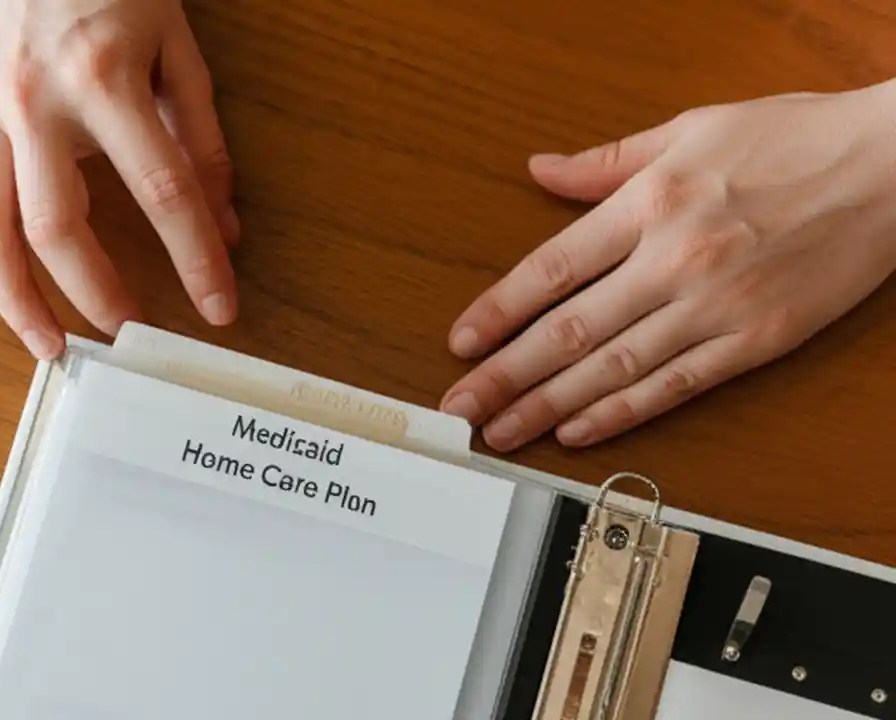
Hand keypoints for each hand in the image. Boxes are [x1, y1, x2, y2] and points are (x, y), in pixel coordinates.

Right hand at [0, 0, 238, 358]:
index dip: (195, 258)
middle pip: (56, 225)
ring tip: (47, 345)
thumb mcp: (177, 51)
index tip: (219, 306)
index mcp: (105, 82)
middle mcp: (34, 102)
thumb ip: (203, 142)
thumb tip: (225, 226)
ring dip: (15, 297)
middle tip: (126, 334)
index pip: (162, 192)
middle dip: (94, 292)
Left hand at [442, 80, 895, 450]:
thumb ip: (606, 162)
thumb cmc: (794, 138)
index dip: (498, 311)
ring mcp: (716, 307)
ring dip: (549, 406)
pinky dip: (623, 414)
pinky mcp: (756, 341)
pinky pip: (676, 387)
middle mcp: (675, 259)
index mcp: (651, 203)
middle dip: (506, 375)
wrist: (895, 165)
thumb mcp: (689, 129)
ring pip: (614, 368)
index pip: (551, 268)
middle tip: (460, 406)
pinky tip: (580, 433)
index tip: (461, 342)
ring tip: (503, 430)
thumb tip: (538, 171)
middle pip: (569, 329)